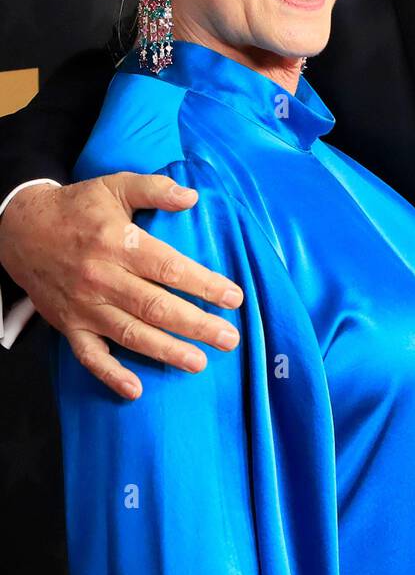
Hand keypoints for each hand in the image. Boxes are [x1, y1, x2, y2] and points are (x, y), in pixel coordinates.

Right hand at [0, 174, 244, 400]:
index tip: (233, 297)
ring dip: (166, 351)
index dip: (203, 284)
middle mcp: (102, 278)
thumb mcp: (115, 185)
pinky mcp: (68, 325)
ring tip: (199, 362)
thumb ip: (155, 189)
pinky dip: (110, 374)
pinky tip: (135, 389)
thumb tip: (193, 196)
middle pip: (156, 307)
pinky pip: (89, 356)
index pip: (168, 268)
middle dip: (196, 325)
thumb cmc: (77, 207)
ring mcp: (84, 306)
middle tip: (229, 338)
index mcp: (117, 243)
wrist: (21, 230)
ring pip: (130, 334)